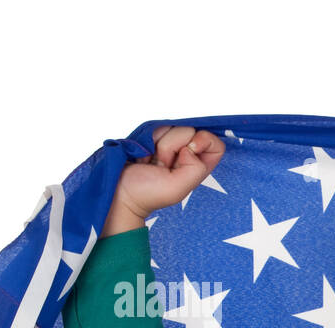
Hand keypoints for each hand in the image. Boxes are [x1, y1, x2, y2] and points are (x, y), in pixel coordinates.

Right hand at [104, 126, 224, 233]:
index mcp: (198, 167)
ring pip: (170, 127)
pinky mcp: (152, 138)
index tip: (188, 149)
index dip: (205, 141)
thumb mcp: (179, 187)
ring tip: (149, 161)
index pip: (216, 145)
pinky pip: (154, 127)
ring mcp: (168, 145)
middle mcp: (186, 154)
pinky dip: (147, 139)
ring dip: (157, 144)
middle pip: (190, 130)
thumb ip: (195, 168)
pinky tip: (142, 154)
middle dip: (172, 145)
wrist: (118, 190)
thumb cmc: (147, 194)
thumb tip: (191, 146)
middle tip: (161, 164)